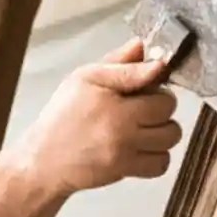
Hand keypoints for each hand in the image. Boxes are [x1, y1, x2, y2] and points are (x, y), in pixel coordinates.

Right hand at [12, 37, 182, 196]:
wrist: (45, 159)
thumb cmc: (63, 114)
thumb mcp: (83, 78)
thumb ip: (117, 63)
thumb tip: (142, 45)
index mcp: (111, 99)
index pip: (158, 87)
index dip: (156, 86)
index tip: (146, 88)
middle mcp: (121, 126)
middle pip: (169, 111)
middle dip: (160, 107)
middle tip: (141, 108)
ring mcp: (125, 151)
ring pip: (171, 137)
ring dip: (163, 131)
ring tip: (144, 129)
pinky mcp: (126, 171)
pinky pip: (162, 164)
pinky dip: (158, 156)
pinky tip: (143, 148)